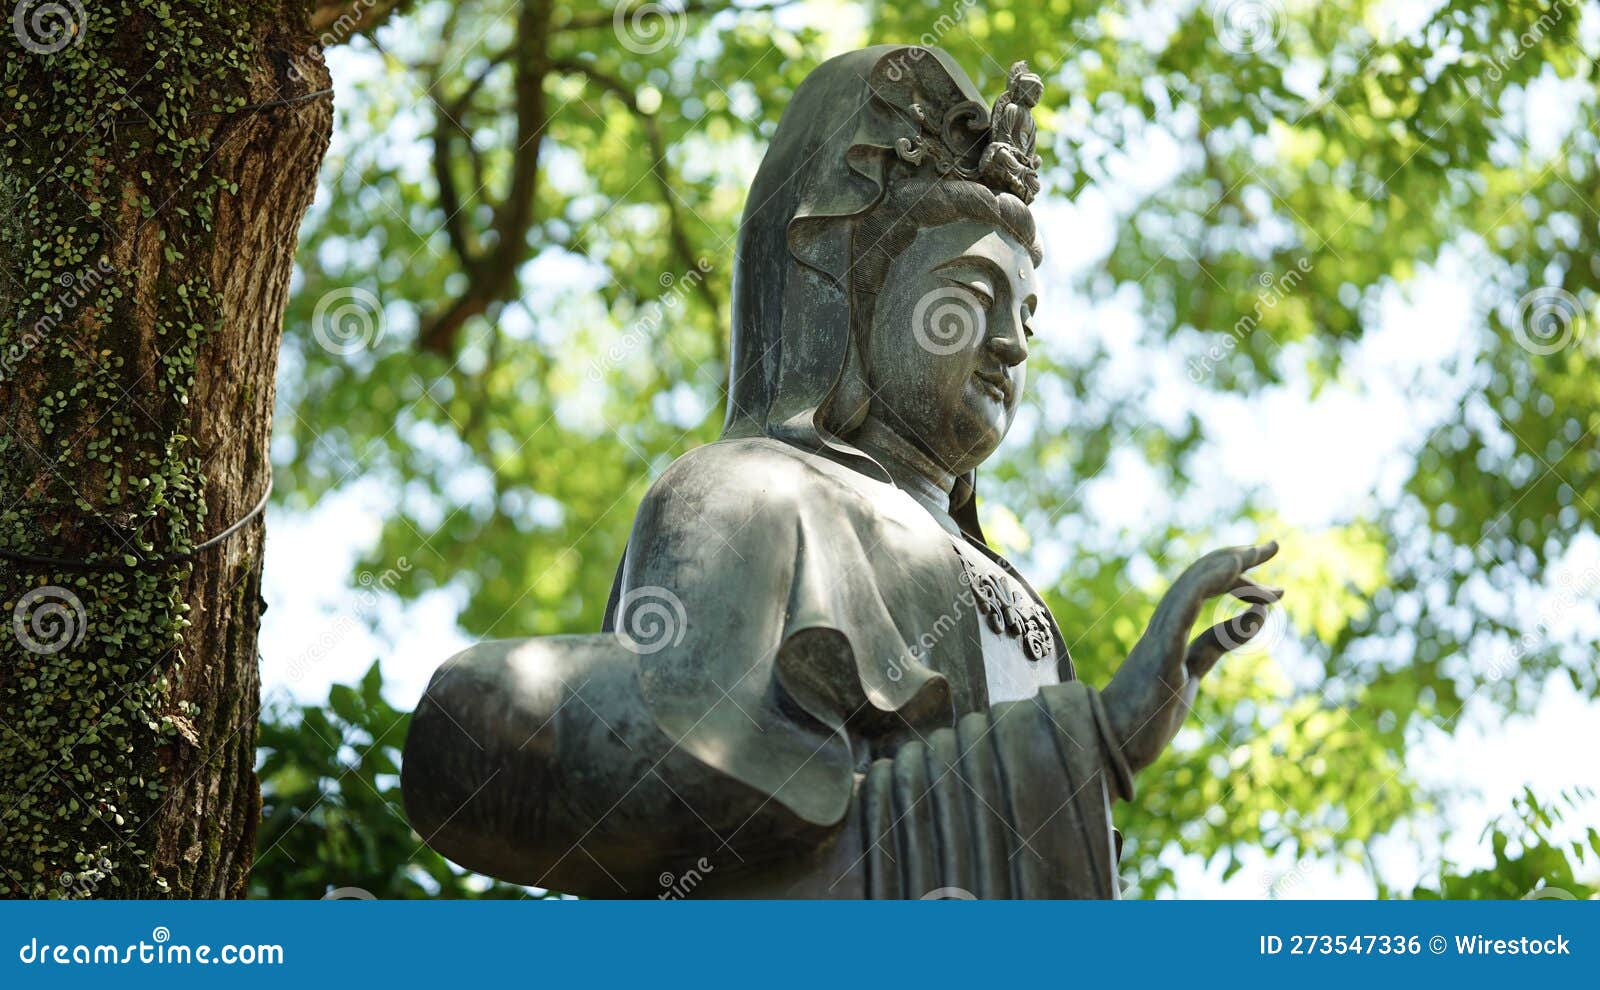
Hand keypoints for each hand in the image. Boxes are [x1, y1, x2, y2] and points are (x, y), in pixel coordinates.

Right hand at [1102, 542, 1282, 773]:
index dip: (1235, 579)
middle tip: (1272, 546)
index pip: (1201, 593)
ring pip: (1191, 586)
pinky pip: (1184, 609)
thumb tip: (1255, 619)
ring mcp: (1158, 640)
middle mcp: (1160, 630)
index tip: (1273, 583)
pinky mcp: (1160, 655)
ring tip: (1260, 552)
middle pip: (1198, 580)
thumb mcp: (1190, 676)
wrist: (1107, 749)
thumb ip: (1214, 647)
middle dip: (1236, 559)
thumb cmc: (1143, 720)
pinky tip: (1234, 568)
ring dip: (1227, 564)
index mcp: (1165, 636)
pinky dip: (1207, 582)